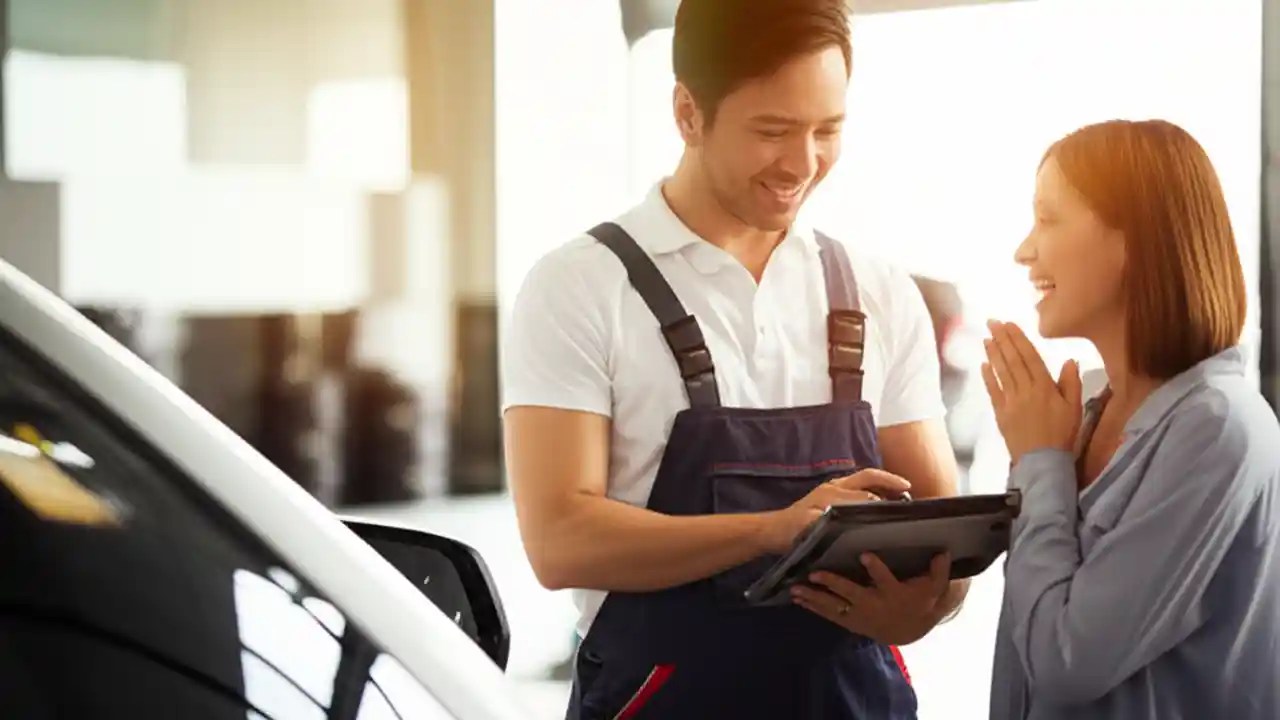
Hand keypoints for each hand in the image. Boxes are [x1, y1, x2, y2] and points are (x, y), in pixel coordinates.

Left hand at [757, 469, 910, 554]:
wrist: (771, 531)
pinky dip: (872, 487)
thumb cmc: (790, 532)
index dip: (885, 498)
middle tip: (908, 488)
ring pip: (863, 479)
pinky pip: (856, 486)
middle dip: (889, 480)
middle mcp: (834, 487)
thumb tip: (860, 511)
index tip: (904, 505)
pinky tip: (881, 499)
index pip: (866, 494)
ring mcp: (832, 489)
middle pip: (868, 476)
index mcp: (832, 493)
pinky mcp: (829, 495)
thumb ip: (833, 518)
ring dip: (882, 481)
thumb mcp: (811, 526)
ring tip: (901, 491)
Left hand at [792, 552, 950, 644]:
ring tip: (795, 589)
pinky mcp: (850, 621)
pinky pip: (829, 615)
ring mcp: (860, 615)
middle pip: (852, 594)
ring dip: (814, 598)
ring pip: (835, 606)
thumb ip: (938, 572)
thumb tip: (944, 550)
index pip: (885, 579)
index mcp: (894, 594)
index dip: (876, 568)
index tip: (864, 555)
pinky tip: (797, 599)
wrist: (909, 632)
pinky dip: (813, 607)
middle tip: (815, 573)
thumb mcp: (933, 590)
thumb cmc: (920, 603)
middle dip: (833, 584)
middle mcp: (875, 605)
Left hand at [981, 320, 1082, 465]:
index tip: (1009, 324)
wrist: (1042, 461)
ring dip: (993, 353)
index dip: (1018, 339)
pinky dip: (988, 377)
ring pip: (1001, 372)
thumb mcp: (1074, 408)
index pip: (1029, 356)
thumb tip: (1070, 360)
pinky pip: (993, 391)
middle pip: (1012, 360)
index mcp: (1044, 387)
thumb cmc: (1062, 434)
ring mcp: (1010, 401)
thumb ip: (1071, 383)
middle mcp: (1025, 390)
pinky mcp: (1000, 413)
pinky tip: (984, 364)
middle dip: (1001, 339)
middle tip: (991, 322)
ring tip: (986, 338)